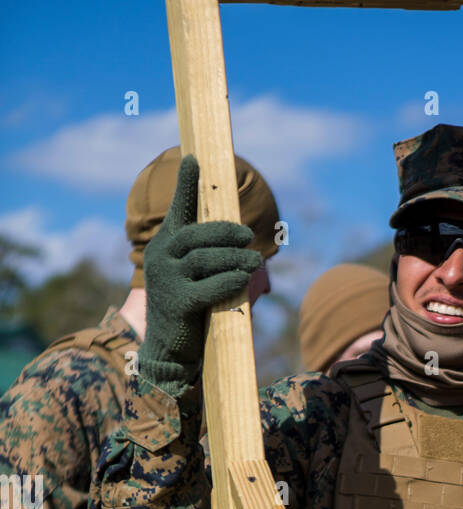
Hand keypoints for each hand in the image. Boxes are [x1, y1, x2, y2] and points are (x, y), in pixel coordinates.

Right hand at [138, 155, 262, 395]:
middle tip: (248, 236)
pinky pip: (209, 288)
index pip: (178, 211)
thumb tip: (239, 235)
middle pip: (198, 235)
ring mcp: (166, 280)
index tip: (193, 159)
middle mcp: (160, 257)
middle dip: (226, 233)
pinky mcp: (178, 304)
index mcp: (165, 245)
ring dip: (234, 259)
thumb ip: (207, 254)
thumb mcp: (194, 275)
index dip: (185, 186)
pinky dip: (229, 283)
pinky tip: (243, 281)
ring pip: (205, 260)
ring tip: (255, 263)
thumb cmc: (187, 307)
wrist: (168, 348)